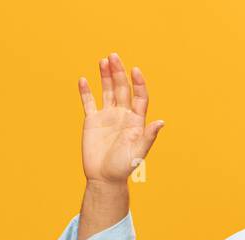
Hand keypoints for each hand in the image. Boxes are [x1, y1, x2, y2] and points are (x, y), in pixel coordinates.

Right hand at [77, 53, 164, 184]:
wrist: (104, 178)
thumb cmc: (123, 168)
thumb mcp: (138, 153)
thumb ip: (148, 136)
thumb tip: (161, 122)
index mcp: (136, 121)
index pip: (139, 97)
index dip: (138, 83)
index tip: (135, 70)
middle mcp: (123, 115)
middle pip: (122, 89)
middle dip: (118, 72)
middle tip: (114, 56)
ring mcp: (107, 116)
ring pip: (106, 91)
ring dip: (105, 76)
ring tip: (103, 61)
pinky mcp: (92, 121)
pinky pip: (88, 102)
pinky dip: (86, 91)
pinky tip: (83, 79)